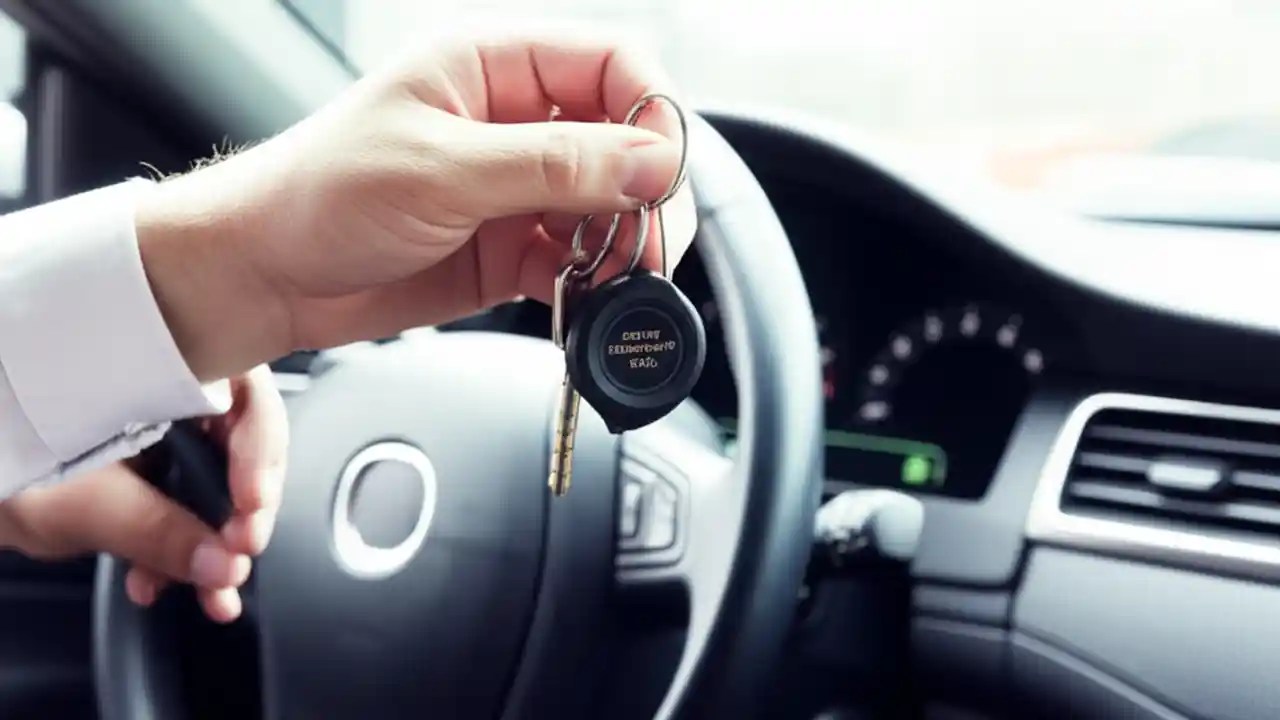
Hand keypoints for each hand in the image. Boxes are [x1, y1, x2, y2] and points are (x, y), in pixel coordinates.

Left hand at [0, 367, 286, 622]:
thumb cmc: (3, 458)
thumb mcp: (80, 501)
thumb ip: (154, 531)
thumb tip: (223, 563)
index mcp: (157, 365)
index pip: (242, 388)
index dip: (258, 445)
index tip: (252, 502)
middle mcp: (170, 388)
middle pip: (244, 439)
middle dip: (247, 507)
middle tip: (239, 551)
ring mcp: (165, 429)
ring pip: (224, 478)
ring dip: (223, 540)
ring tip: (214, 590)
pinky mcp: (155, 468)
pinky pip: (193, 502)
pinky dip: (192, 547)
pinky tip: (172, 581)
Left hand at [137, 32, 696, 380]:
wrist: (263, 277)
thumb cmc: (320, 195)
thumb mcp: (442, 171)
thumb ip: (554, 166)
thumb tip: (651, 162)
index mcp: (493, 67)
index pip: (611, 65)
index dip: (651, 113)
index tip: (660, 172)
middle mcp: (514, 123)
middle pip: (623, 141)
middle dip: (646, 192)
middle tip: (651, 242)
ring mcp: (515, 189)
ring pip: (609, 207)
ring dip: (625, 244)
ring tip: (617, 278)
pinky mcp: (510, 249)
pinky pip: (577, 260)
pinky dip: (592, 282)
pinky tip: (583, 299)